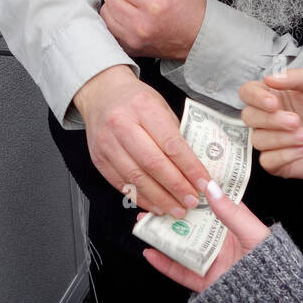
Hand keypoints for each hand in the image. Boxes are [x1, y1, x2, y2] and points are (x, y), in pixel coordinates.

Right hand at [73, 64, 209, 215]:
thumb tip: (193, 168)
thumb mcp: (160, 106)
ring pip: (136, 178)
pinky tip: (156, 205)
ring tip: (177, 209)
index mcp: (143, 108)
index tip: (203, 183)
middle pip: (153, 163)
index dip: (189, 167)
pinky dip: (141, 197)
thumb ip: (174, 134)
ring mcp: (107, 144)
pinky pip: (122, 184)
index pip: (171, 144)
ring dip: (160, 198)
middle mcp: (122, 125)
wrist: (102, 94)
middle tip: (192, 201)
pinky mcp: (99, 159)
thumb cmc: (135, 100)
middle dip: (176, 187)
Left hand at [100, 0, 205, 59]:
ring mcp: (133, 38)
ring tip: (133, 3)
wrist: (199, 38)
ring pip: (106, 11)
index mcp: (155, 5)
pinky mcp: (130, 48)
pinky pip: (109, 28)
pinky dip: (116, 20)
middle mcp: (141, 24)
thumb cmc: (192, 10)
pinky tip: (129, 17)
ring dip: (116, 4)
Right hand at [141, 181, 270, 292]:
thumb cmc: (269, 261)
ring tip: (143, 223)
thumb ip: (230, 211)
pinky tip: (150, 253)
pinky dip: (163, 263)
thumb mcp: (252, 231)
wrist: (272, 297)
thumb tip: (210, 186)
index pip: (207, 203)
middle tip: (150, 200)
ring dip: (160, 235)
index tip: (172, 178)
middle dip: (168, 212)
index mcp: (231, 223)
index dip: (190, 191)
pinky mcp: (203, 280)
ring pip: (179, 245)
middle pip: (188, 223)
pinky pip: (180, 271)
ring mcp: (209, 259)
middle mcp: (217, 239)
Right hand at [239, 66, 302, 181]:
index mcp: (273, 96)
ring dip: (282, 138)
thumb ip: (296, 75)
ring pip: (258, 140)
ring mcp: (272, 141)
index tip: (274, 103)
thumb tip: (269, 78)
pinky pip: (267, 161)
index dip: (255, 97)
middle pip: (248, 117)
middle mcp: (268, 118)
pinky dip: (285, 155)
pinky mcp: (279, 162)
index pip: (247, 92)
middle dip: (272, 120)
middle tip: (297, 121)